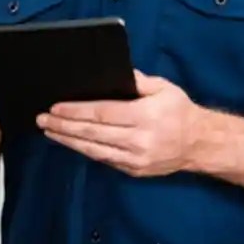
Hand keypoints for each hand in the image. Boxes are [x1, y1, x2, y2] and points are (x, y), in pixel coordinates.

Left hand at [37, 70, 204, 177]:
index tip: (55, 107)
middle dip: (63, 126)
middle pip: (92, 133)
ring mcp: (135, 159)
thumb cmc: (180, 111)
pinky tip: (71, 142)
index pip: (102, 113)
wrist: (201, 144)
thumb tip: (112, 73)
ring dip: (68, 140)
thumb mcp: (163, 88)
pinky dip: (84, 150)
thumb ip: (137, 80)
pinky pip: (103, 160)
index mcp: (145, 116)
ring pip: (94, 150)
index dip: (76, 111)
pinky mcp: (134, 170)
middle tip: (42, 119)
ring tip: (49, 131)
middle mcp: (138, 140)